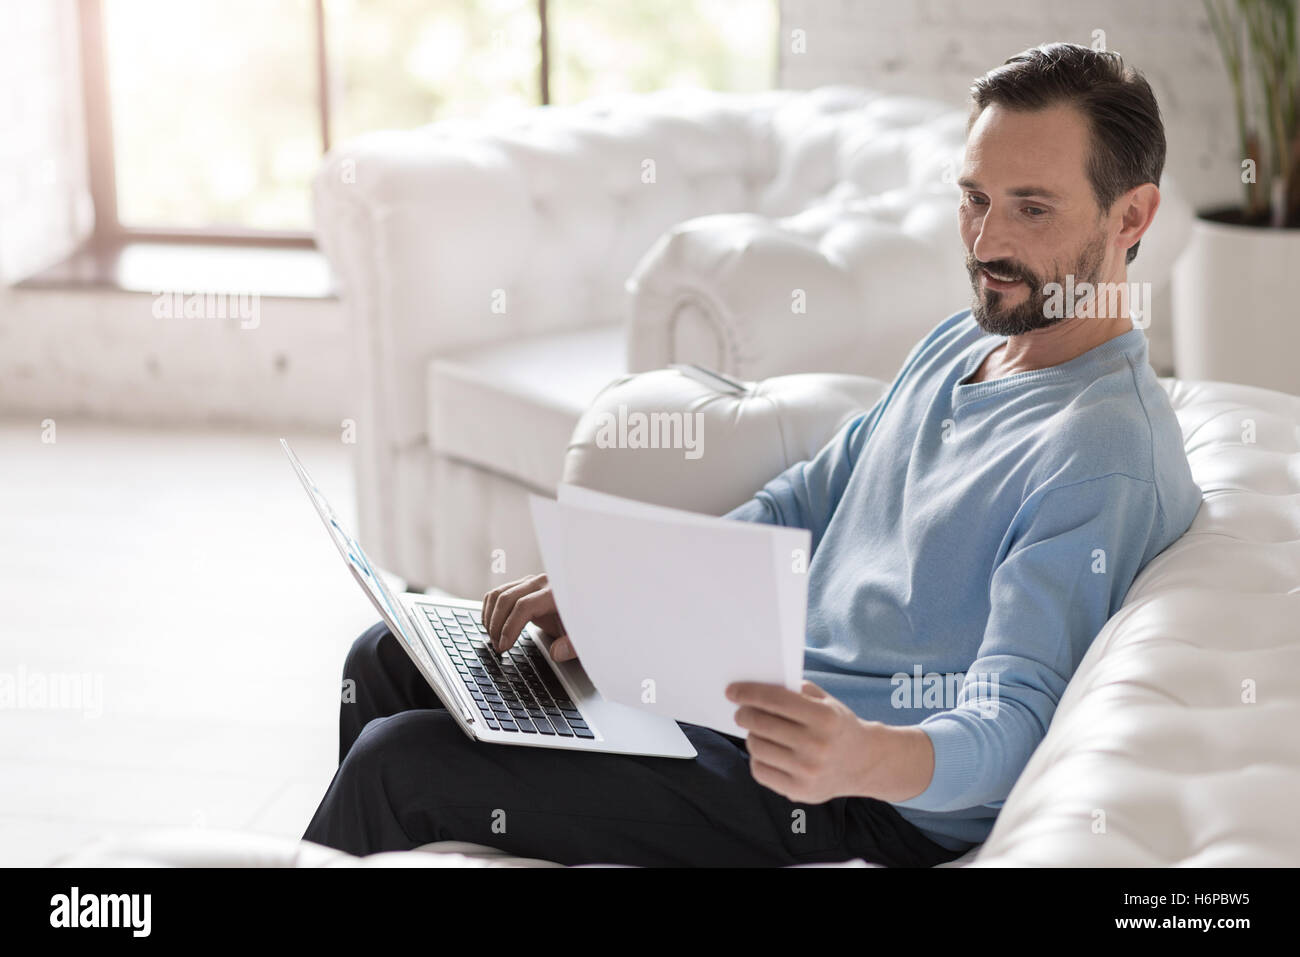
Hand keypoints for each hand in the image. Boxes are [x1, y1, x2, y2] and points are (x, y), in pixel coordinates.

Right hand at [481, 573, 577, 660]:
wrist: (589, 603)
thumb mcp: (583, 635)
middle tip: (498, 647)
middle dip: (497, 625)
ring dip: (491, 617)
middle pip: (507, 598)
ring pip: (499, 594)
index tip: (504, 646)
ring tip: (494, 639)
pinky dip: (491, 608)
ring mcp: (531, 582)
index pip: (524, 606)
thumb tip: (556, 653)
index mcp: (556, 594)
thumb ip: (572, 646)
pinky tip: (492, 626)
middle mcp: (541, 583)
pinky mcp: (525, 586)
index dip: (510, 627)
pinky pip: (499, 592)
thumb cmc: (585, 620)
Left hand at [726, 680, 878, 804]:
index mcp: (825, 718)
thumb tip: (755, 688)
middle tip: (740, 711)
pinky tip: (764, 751)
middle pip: (761, 724)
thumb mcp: (826, 701)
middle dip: (744, 714)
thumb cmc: (837, 726)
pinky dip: (757, 758)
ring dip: (750, 735)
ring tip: (756, 731)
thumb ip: (795, 691)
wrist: (864, 762)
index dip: (749, 693)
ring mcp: (807, 772)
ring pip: (757, 747)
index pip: (775, 700)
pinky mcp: (799, 791)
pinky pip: (760, 771)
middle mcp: (817, 746)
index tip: (732, 690)